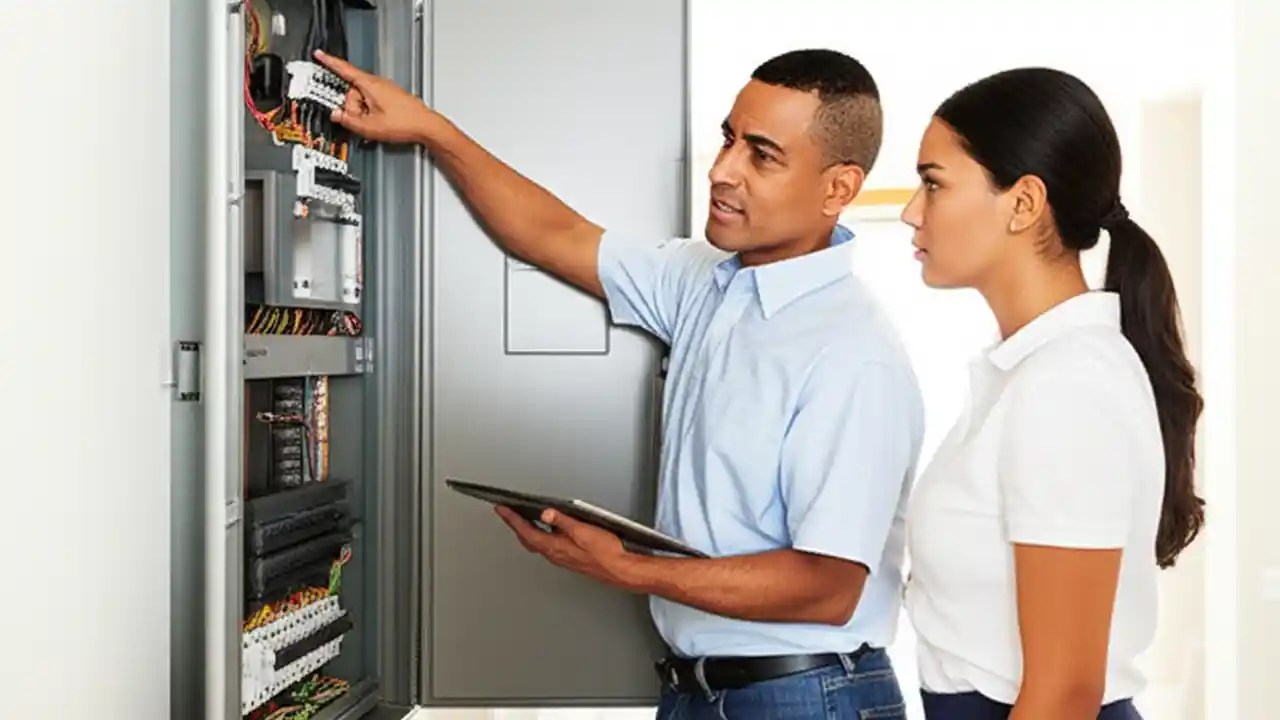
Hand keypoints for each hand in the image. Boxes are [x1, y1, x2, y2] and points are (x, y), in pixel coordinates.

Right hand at [312, 49, 437, 144]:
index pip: (344, 69)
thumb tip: (337, 115)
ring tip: (374, 123)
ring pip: (362, 98)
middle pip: (351, 91)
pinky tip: (380, 122)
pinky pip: (372, 101)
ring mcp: (384, 89)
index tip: (319, 54)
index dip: (329, 62)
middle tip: (361, 119)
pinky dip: (371, 111)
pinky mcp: (390, 97)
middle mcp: (377, 83)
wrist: (425, 126)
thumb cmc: (404, 122)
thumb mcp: (369, 127)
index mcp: (370, 84)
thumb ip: (348, 120)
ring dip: (362, 111)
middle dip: (351, 106)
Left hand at [496, 506, 637, 589]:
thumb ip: (563, 521)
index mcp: (555, 547)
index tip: (501, 509)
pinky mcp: (570, 558)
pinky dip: (541, 536)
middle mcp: (556, 554)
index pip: (526, 531)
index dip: (512, 519)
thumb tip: (546, 513)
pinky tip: (547, 531)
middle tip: (506, 514)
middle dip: (515, 525)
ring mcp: (563, 558)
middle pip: (528, 539)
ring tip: (521, 519)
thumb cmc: (607, 554)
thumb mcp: (583, 531)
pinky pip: (549, 546)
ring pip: (537, 543)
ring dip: (527, 531)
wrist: (621, 570)